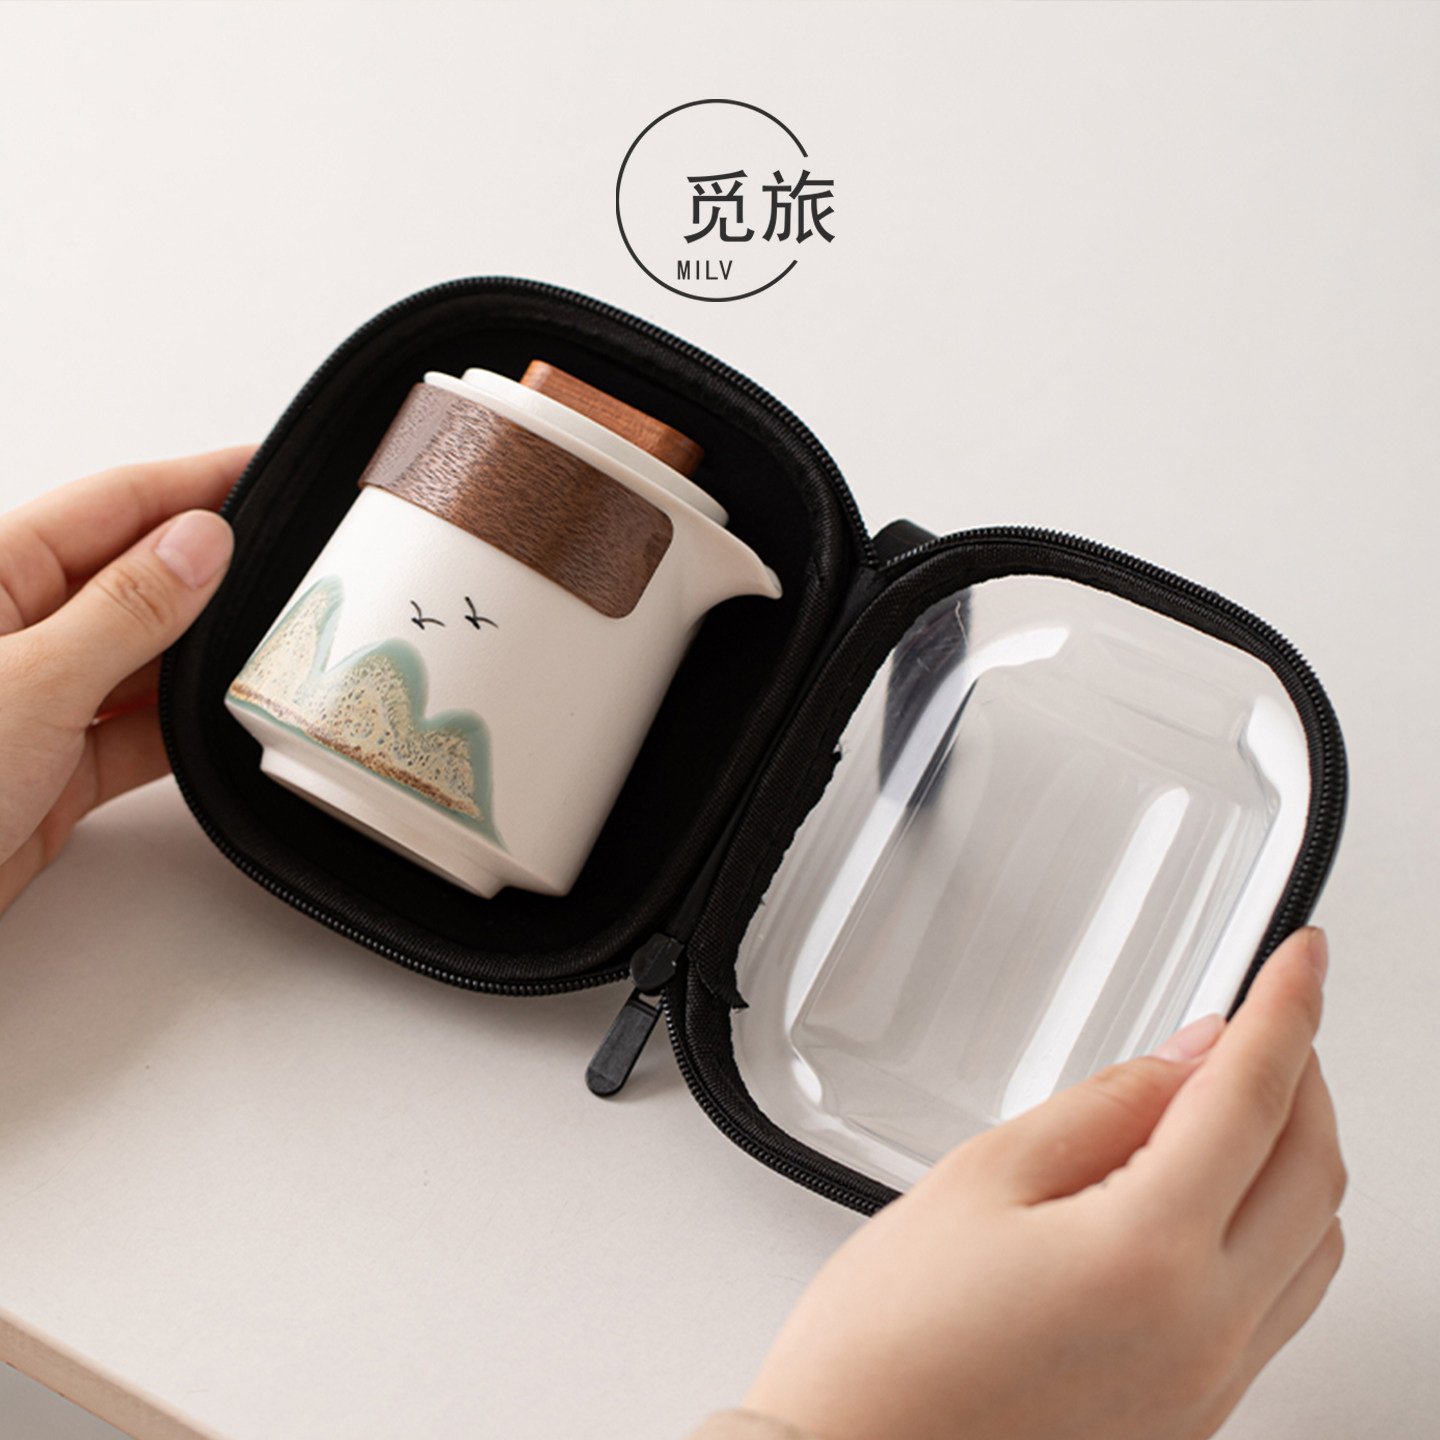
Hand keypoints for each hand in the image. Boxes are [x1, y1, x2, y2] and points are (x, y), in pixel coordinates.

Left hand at [0, 447, 251, 914]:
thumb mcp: (31, 682)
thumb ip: (126, 610)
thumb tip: (201, 541)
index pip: (110, 507)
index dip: (191, 483)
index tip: (262, 467)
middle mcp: (16, 633)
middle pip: (135, 579)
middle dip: (213, 568)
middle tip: (296, 556)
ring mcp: (38, 702)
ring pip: (144, 658)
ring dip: (206, 653)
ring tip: (280, 635)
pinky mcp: (56, 770)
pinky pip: (140, 731)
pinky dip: (188, 726)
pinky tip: (232, 715)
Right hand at [744, 927, 1342, 1439]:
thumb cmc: (891, 1341)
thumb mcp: (982, 1180)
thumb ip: (1102, 1110)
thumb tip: (1188, 1061)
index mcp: (1147, 1255)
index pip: (1253, 1097)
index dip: (1285, 1009)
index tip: (1299, 958)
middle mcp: (1204, 1331)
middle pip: (1313, 1169)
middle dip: (1304, 1071)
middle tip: (1271, 1015)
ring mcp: (1210, 1385)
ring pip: (1317, 1241)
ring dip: (1301, 1149)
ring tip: (1247, 1095)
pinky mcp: (1195, 1418)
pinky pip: (1283, 1303)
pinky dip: (1280, 1223)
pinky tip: (1223, 1192)